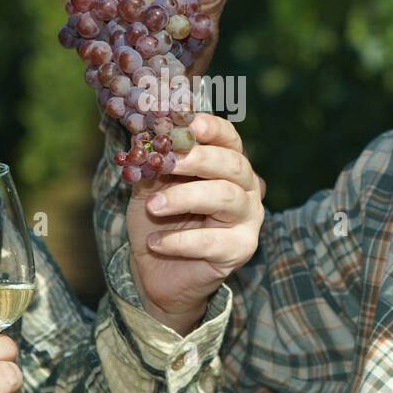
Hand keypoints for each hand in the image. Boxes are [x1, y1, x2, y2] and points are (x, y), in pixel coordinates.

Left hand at [126, 113, 264, 333]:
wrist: (156, 269)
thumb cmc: (158, 219)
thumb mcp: (149, 184)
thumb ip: (153, 161)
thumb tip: (144, 135)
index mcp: (227, 163)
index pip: (229, 138)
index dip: (212, 128)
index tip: (189, 123)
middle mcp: (245, 187)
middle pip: (232, 164)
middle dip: (198, 158)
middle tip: (166, 161)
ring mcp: (248, 218)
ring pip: (226, 197)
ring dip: (185, 198)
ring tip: (152, 207)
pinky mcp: (241, 249)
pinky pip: (213, 241)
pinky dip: (180, 241)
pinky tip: (155, 242)